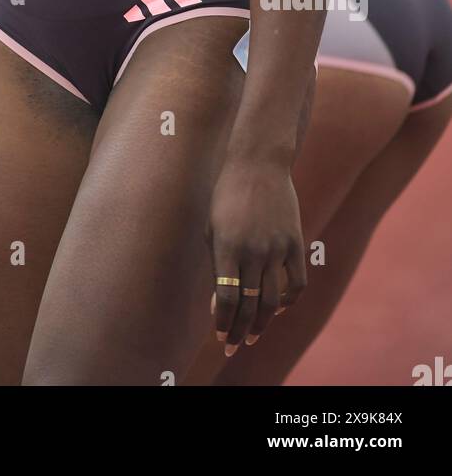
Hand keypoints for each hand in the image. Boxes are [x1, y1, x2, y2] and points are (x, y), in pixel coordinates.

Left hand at [206, 157, 305, 356]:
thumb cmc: (227, 196)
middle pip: (249, 305)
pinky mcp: (296, 243)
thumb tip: (222, 303)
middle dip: (240, 331)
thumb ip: (218, 265)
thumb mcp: (212, 227)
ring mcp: (277, 248)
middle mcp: (253, 250)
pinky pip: (296, 284)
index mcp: (227, 246)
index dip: (223, 322)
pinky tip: (277, 308)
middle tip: (233, 346)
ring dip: (262, 324)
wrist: (258, 163)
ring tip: (253, 335)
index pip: (226, 298)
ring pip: (272, 301)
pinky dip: (288, 302)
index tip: (220, 336)